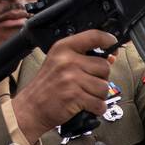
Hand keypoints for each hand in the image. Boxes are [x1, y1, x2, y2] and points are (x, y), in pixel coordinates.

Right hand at [11, 29, 116, 143]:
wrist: (30, 108)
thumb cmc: (46, 87)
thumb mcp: (59, 63)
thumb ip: (83, 58)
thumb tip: (110, 58)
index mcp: (63, 48)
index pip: (93, 36)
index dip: (108, 39)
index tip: (113, 44)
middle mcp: (67, 61)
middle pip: (104, 66)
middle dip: (101, 79)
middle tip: (87, 85)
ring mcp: (71, 78)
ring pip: (104, 87)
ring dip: (99, 96)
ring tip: (84, 96)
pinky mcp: (74, 96)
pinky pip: (99, 103)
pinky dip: (97, 108)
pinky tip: (86, 106)